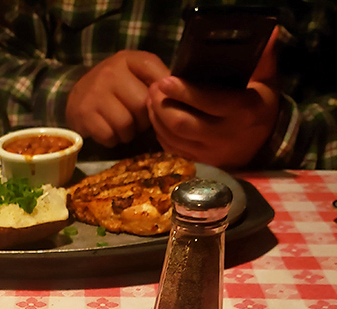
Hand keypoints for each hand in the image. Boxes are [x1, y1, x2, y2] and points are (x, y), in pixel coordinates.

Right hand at [66, 50, 169, 146]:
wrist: (76, 96)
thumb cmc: (114, 88)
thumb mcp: (134, 75)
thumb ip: (156, 81)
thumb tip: (181, 93)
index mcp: (129, 59)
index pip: (159, 78)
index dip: (162, 98)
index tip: (158, 106)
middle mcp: (111, 71)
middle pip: (142, 106)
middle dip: (143, 120)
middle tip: (137, 121)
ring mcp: (96, 93)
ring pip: (126, 124)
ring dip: (128, 133)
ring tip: (123, 127)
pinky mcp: (85, 114)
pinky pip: (109, 136)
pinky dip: (112, 140)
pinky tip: (109, 132)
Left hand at [146, 30, 279, 168]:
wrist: (265, 144)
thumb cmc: (261, 105)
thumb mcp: (267, 81)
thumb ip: (264, 58)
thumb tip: (269, 32)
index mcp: (243, 111)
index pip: (208, 102)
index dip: (183, 92)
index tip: (165, 80)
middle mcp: (225, 135)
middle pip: (183, 124)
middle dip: (163, 106)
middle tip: (153, 89)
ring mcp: (211, 153)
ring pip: (174, 139)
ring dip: (157, 120)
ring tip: (151, 101)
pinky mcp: (201, 163)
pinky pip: (174, 150)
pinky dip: (161, 135)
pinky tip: (157, 119)